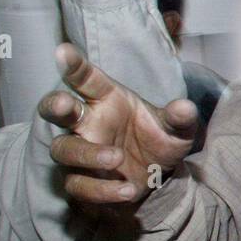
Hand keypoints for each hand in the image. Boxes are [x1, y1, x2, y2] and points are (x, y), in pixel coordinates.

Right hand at [39, 44, 198, 205]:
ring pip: (64, 149)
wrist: (160, 178)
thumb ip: (179, 118)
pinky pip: (79, 185)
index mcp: (106, 99)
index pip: (85, 79)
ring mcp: (81, 151)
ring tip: (116, 158)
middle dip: (56, 105)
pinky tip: (127, 190)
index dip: (73, 65)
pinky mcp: (82, 181)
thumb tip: (185, 107)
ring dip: (87, 154)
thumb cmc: (159, 140)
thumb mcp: (177, 129)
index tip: (63, 50)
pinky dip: (102, 189)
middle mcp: (87, 122)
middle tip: (64, 104)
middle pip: (57, 110)